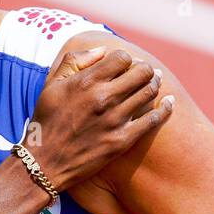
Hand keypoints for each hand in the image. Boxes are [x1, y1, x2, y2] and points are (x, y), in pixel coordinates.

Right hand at [25, 46, 174, 190]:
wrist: (45, 163)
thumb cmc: (46, 121)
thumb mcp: (51, 85)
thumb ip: (75, 61)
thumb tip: (102, 50)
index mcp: (86, 82)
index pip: (122, 57)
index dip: (126, 59)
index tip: (125, 65)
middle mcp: (103, 98)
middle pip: (141, 72)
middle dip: (145, 69)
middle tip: (145, 72)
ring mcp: (115, 120)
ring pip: (149, 92)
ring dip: (154, 84)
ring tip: (154, 83)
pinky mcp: (122, 140)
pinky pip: (153, 120)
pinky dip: (165, 109)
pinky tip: (169, 103)